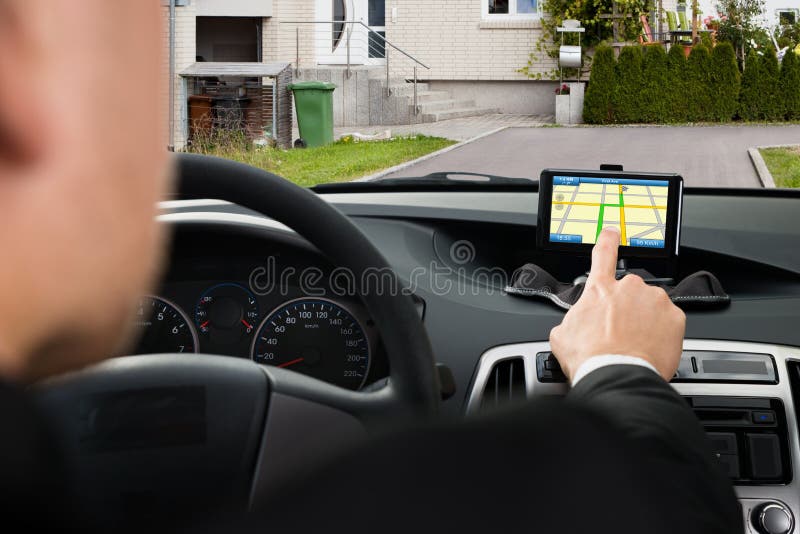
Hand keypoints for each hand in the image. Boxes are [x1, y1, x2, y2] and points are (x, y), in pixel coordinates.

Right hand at [549, 228, 685, 381]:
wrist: (617, 376)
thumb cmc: (590, 357)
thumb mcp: (563, 335)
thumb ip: (572, 319)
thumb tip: (573, 324)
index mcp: (601, 289)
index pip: (603, 254)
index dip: (607, 241)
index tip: (612, 232)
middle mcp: (630, 288)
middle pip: (630, 291)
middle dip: (627, 307)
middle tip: (619, 332)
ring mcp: (654, 301)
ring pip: (651, 305)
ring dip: (645, 319)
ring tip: (635, 343)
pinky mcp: (675, 318)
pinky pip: (669, 321)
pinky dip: (662, 332)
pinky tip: (650, 347)